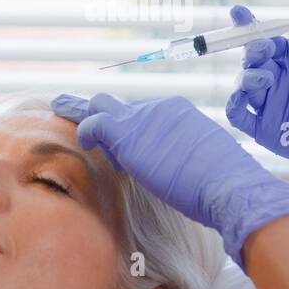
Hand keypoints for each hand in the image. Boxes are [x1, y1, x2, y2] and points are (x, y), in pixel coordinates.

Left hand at [51, 92, 288, 270]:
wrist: (228, 183)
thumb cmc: (225, 185)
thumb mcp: (206, 165)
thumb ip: (189, 161)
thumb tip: (189, 178)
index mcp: (179, 113)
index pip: (146, 114)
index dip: (134, 131)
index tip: (123, 148)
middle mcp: (159, 108)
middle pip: (123, 105)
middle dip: (105, 111)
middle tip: (83, 110)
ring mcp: (142, 118)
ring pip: (103, 105)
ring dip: (83, 109)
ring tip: (60, 103)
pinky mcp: (126, 132)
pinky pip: (94, 123)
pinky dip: (84, 129)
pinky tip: (78, 139)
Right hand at [225, 0, 288, 220]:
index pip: (268, 39)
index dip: (251, 25)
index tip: (238, 11)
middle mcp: (284, 82)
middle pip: (252, 60)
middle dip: (251, 50)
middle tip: (262, 49)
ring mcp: (274, 106)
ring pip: (242, 85)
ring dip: (246, 76)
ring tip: (267, 78)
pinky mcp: (268, 132)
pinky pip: (238, 116)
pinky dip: (233, 103)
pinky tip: (244, 95)